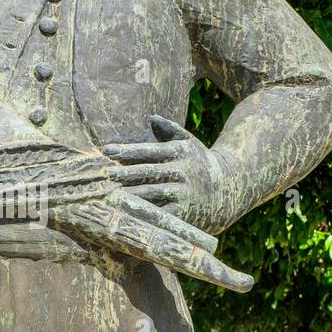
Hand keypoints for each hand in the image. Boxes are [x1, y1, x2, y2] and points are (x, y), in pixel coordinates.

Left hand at [105, 115, 233, 231]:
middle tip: (101, 174)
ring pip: (151, 194)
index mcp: (179, 152)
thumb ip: (170, 129)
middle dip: (122, 173)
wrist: (229, 188)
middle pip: (146, 172)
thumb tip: (152, 118)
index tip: (106, 150)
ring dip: (128, 194)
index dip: (126, 150)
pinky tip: (127, 213)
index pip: (148, 150)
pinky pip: (160, 213)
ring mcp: (183, 193)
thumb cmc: (200, 163)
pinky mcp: (184, 213)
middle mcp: (182, 171)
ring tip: (107, 194)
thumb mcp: (189, 143)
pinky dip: (143, 213)